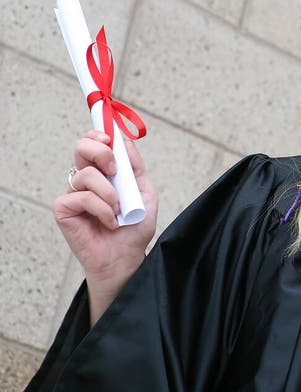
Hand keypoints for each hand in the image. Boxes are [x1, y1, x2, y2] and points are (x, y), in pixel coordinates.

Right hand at [54, 131, 158, 322]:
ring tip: (119, 211)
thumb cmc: (134, 227)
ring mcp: (73, 194)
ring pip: (85, 175)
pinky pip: (81, 198)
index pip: (93, 143)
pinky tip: (110, 222)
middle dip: (100, 153)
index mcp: (103, 172)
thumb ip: (135, 168)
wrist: (126, 256)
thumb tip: (125, 142)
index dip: (98, 135)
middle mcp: (85, 180)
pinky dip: (101, 209)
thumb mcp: (144, 193)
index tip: (110, 140)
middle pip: (81, 148)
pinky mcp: (63, 210)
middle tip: (115, 170)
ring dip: (109, 193)